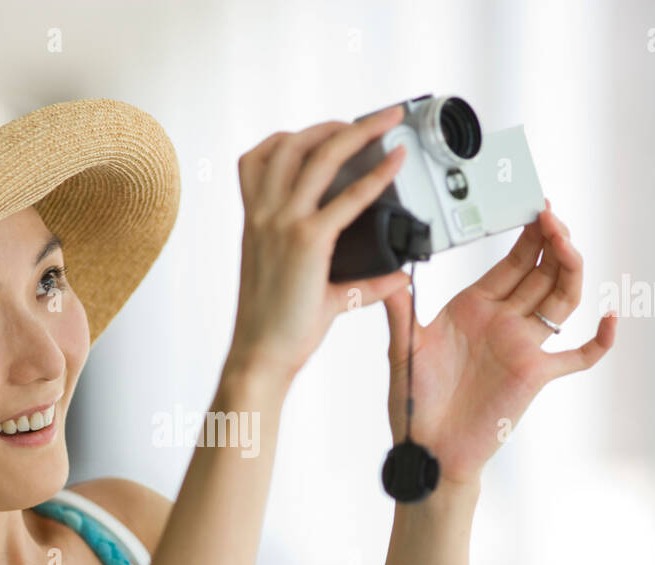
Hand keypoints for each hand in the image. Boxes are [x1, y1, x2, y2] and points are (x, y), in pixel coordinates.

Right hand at [228, 104, 415, 386]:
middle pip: (293, 144)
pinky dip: (376, 173)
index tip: (325, 130)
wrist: (262, 354)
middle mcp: (264, 214)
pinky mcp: (307, 241)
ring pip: (318, 156)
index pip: (260, 158)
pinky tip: (395, 161)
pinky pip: (348, 197)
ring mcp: (283, 224)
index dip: (293, 135)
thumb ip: (359, 279)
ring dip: (356, 132)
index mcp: (255, 220)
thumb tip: (399, 274)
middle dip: (333, 124)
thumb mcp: (316, 291)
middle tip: (369, 121)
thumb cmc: (279, 327)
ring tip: (385, 123)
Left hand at [381, 198, 618, 485]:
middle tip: (552, 215)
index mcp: (474, 308)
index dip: (528, 235)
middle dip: (551, 241)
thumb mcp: (403, 350)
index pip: (512, 262)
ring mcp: (524, 347)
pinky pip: (578, 357)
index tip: (537, 207)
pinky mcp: (536, 376)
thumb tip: (388, 276)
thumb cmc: (414, 403)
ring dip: (569, 270)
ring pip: (561, 299)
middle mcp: (504, 322)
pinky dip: (599, 341)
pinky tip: (609, 319)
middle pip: (542, 272)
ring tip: (566, 243)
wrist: (427, 450)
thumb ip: (400, 312)